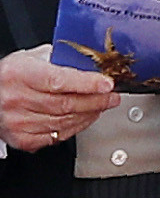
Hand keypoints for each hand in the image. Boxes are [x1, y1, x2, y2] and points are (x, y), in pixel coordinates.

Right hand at [0, 45, 118, 150]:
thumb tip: (91, 64)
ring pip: (65, 121)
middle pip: (66, 104)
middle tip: (111, 97)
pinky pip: (56, 137)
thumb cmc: (10, 76)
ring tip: (100, 107)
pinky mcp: (20, 138)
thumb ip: (58, 60)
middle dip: (97, 101)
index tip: (107, 84)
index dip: (87, 83)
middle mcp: (16, 98)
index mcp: (19, 74)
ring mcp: (17, 121)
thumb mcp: (30, 58)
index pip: (59, 80)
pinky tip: (83, 119)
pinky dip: (74, 128)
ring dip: (89, 115)